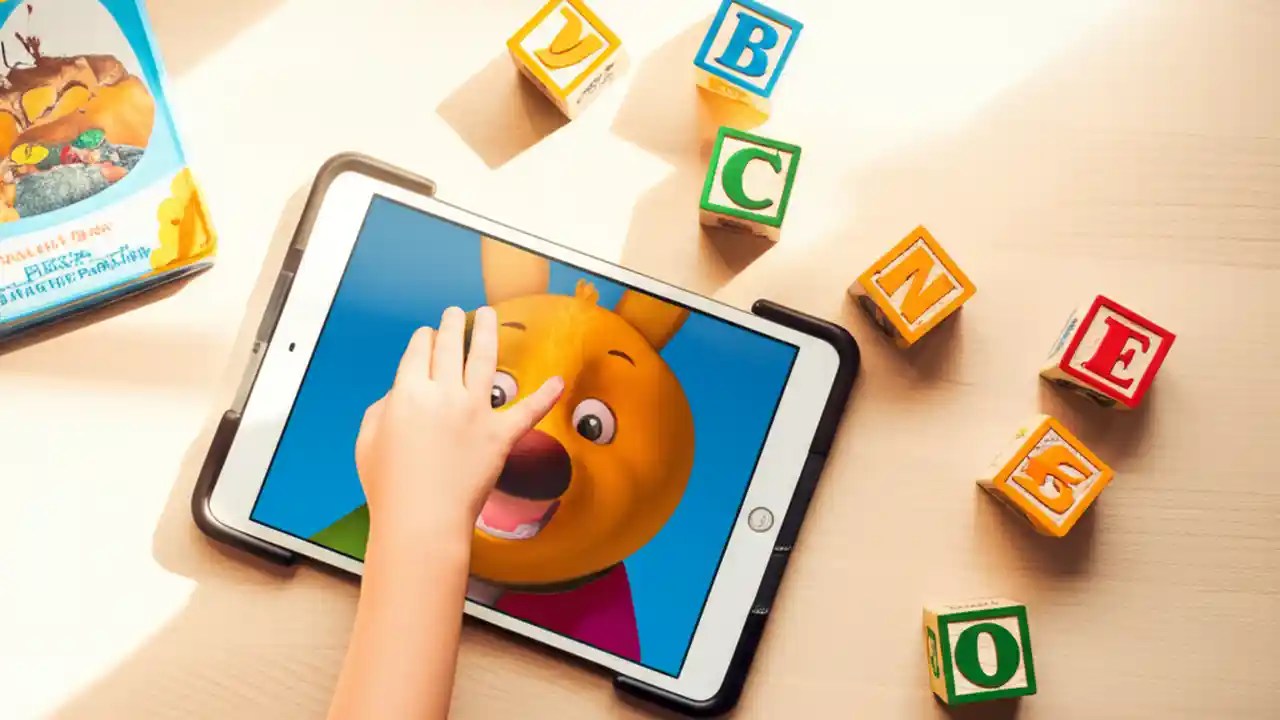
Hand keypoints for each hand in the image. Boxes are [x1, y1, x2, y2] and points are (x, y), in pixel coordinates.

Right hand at [354, 306, 562, 547]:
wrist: (422, 520)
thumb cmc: (389, 487)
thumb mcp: (368, 440)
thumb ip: (384, 408)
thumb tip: (401, 394)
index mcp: (408, 393)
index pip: (418, 353)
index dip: (423, 339)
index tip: (427, 333)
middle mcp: (444, 394)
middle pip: (449, 348)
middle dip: (452, 325)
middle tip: (456, 313)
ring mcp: (476, 412)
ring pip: (484, 360)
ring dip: (487, 333)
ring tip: (489, 314)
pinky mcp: (501, 436)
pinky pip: (528, 412)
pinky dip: (545, 396)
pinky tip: (558, 381)